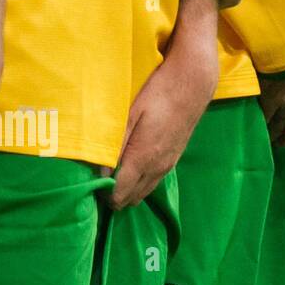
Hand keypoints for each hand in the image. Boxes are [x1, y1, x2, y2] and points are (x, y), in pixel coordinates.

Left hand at [110, 42, 216, 209]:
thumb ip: (115, 145)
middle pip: (131, 198)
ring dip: (128, 192)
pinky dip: (140, 184)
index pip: (121, 193)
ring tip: (112, 180)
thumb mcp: (130, 115)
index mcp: (142, 158)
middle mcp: (156, 168)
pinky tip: (131, 172)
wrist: (191, 86)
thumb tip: (100, 170)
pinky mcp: (173, 160)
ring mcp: (166, 166)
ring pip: (144, 192)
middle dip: (115, 197)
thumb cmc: (157, 95)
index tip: (93, 187)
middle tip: (99, 184)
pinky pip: (153, 182)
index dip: (105, 196)